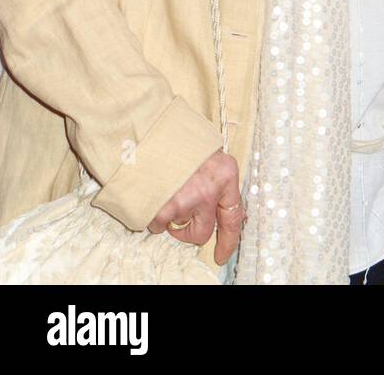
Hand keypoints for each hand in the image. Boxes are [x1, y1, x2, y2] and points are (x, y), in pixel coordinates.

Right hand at [147, 148, 245, 264]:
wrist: (149, 130)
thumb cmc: (177, 140)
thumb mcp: (207, 154)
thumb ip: (215, 181)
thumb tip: (221, 211)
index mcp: (226, 174)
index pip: (233, 216)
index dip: (229, 240)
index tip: (222, 254)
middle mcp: (211, 189)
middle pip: (204, 232)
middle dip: (190, 231)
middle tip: (179, 221)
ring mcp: (189, 199)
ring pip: (180, 229)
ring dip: (171, 218)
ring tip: (165, 194)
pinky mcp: (166, 207)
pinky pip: (160, 226)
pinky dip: (153, 216)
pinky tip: (153, 195)